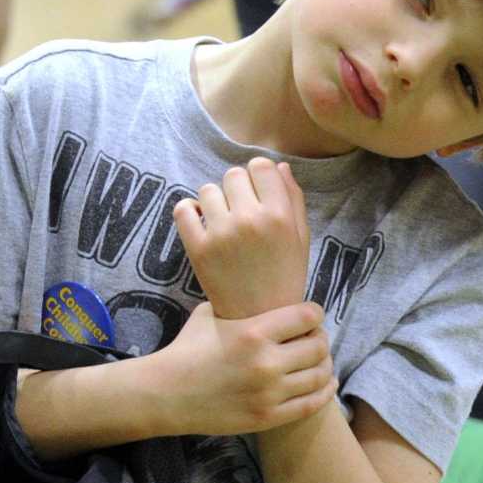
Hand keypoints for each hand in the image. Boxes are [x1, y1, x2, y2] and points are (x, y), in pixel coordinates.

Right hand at [152, 300, 335, 436]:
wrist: (165, 394)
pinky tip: (323, 382)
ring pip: (320, 375)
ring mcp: (269, 393)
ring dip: (324, 365)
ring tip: (317, 361)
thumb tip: (258, 294)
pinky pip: (312, 403)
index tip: (309, 316)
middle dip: (320, 339)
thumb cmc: (186, 350)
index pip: (308, 316)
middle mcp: (266, 362)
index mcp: (252, 332)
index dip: (314, 313)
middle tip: (312, 338)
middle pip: (319, 346)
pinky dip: (324, 390)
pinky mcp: (269, 417)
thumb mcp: (208, 315)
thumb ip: (238, 305)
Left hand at [175, 157, 310, 318]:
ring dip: (215, 200)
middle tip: (241, 209)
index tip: (257, 190)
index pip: (260, 166)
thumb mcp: (299, 237)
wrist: (259, 316)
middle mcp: (250, 220)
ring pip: (208, 189)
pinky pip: (183, 209)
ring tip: (224, 220)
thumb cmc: (284, 274)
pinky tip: (202, 222)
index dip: (258, 175)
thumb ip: (293, 199)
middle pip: (233, 174)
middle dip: (237, 188)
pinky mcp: (197, 247)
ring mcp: (220, 233)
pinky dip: (189, 211)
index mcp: (279, 215)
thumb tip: (280, 166)